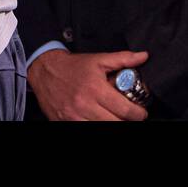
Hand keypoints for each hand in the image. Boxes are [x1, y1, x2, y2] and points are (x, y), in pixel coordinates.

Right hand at [27, 49, 149, 120]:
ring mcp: (74, 116)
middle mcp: (84, 104)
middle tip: (128, 116)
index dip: (138, 114)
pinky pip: (86, 130)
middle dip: (126, 121)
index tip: (140, 112)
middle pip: (116, 123)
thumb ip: (123, 59)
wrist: (44, 70)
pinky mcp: (65, 123)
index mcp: (95, 89)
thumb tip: (143, 56)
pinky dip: (95, 126)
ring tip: (113, 117)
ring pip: (102, 129)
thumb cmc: (72, 66)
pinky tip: (97, 118)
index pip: (125, 110)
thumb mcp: (98, 59)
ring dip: (111, 124)